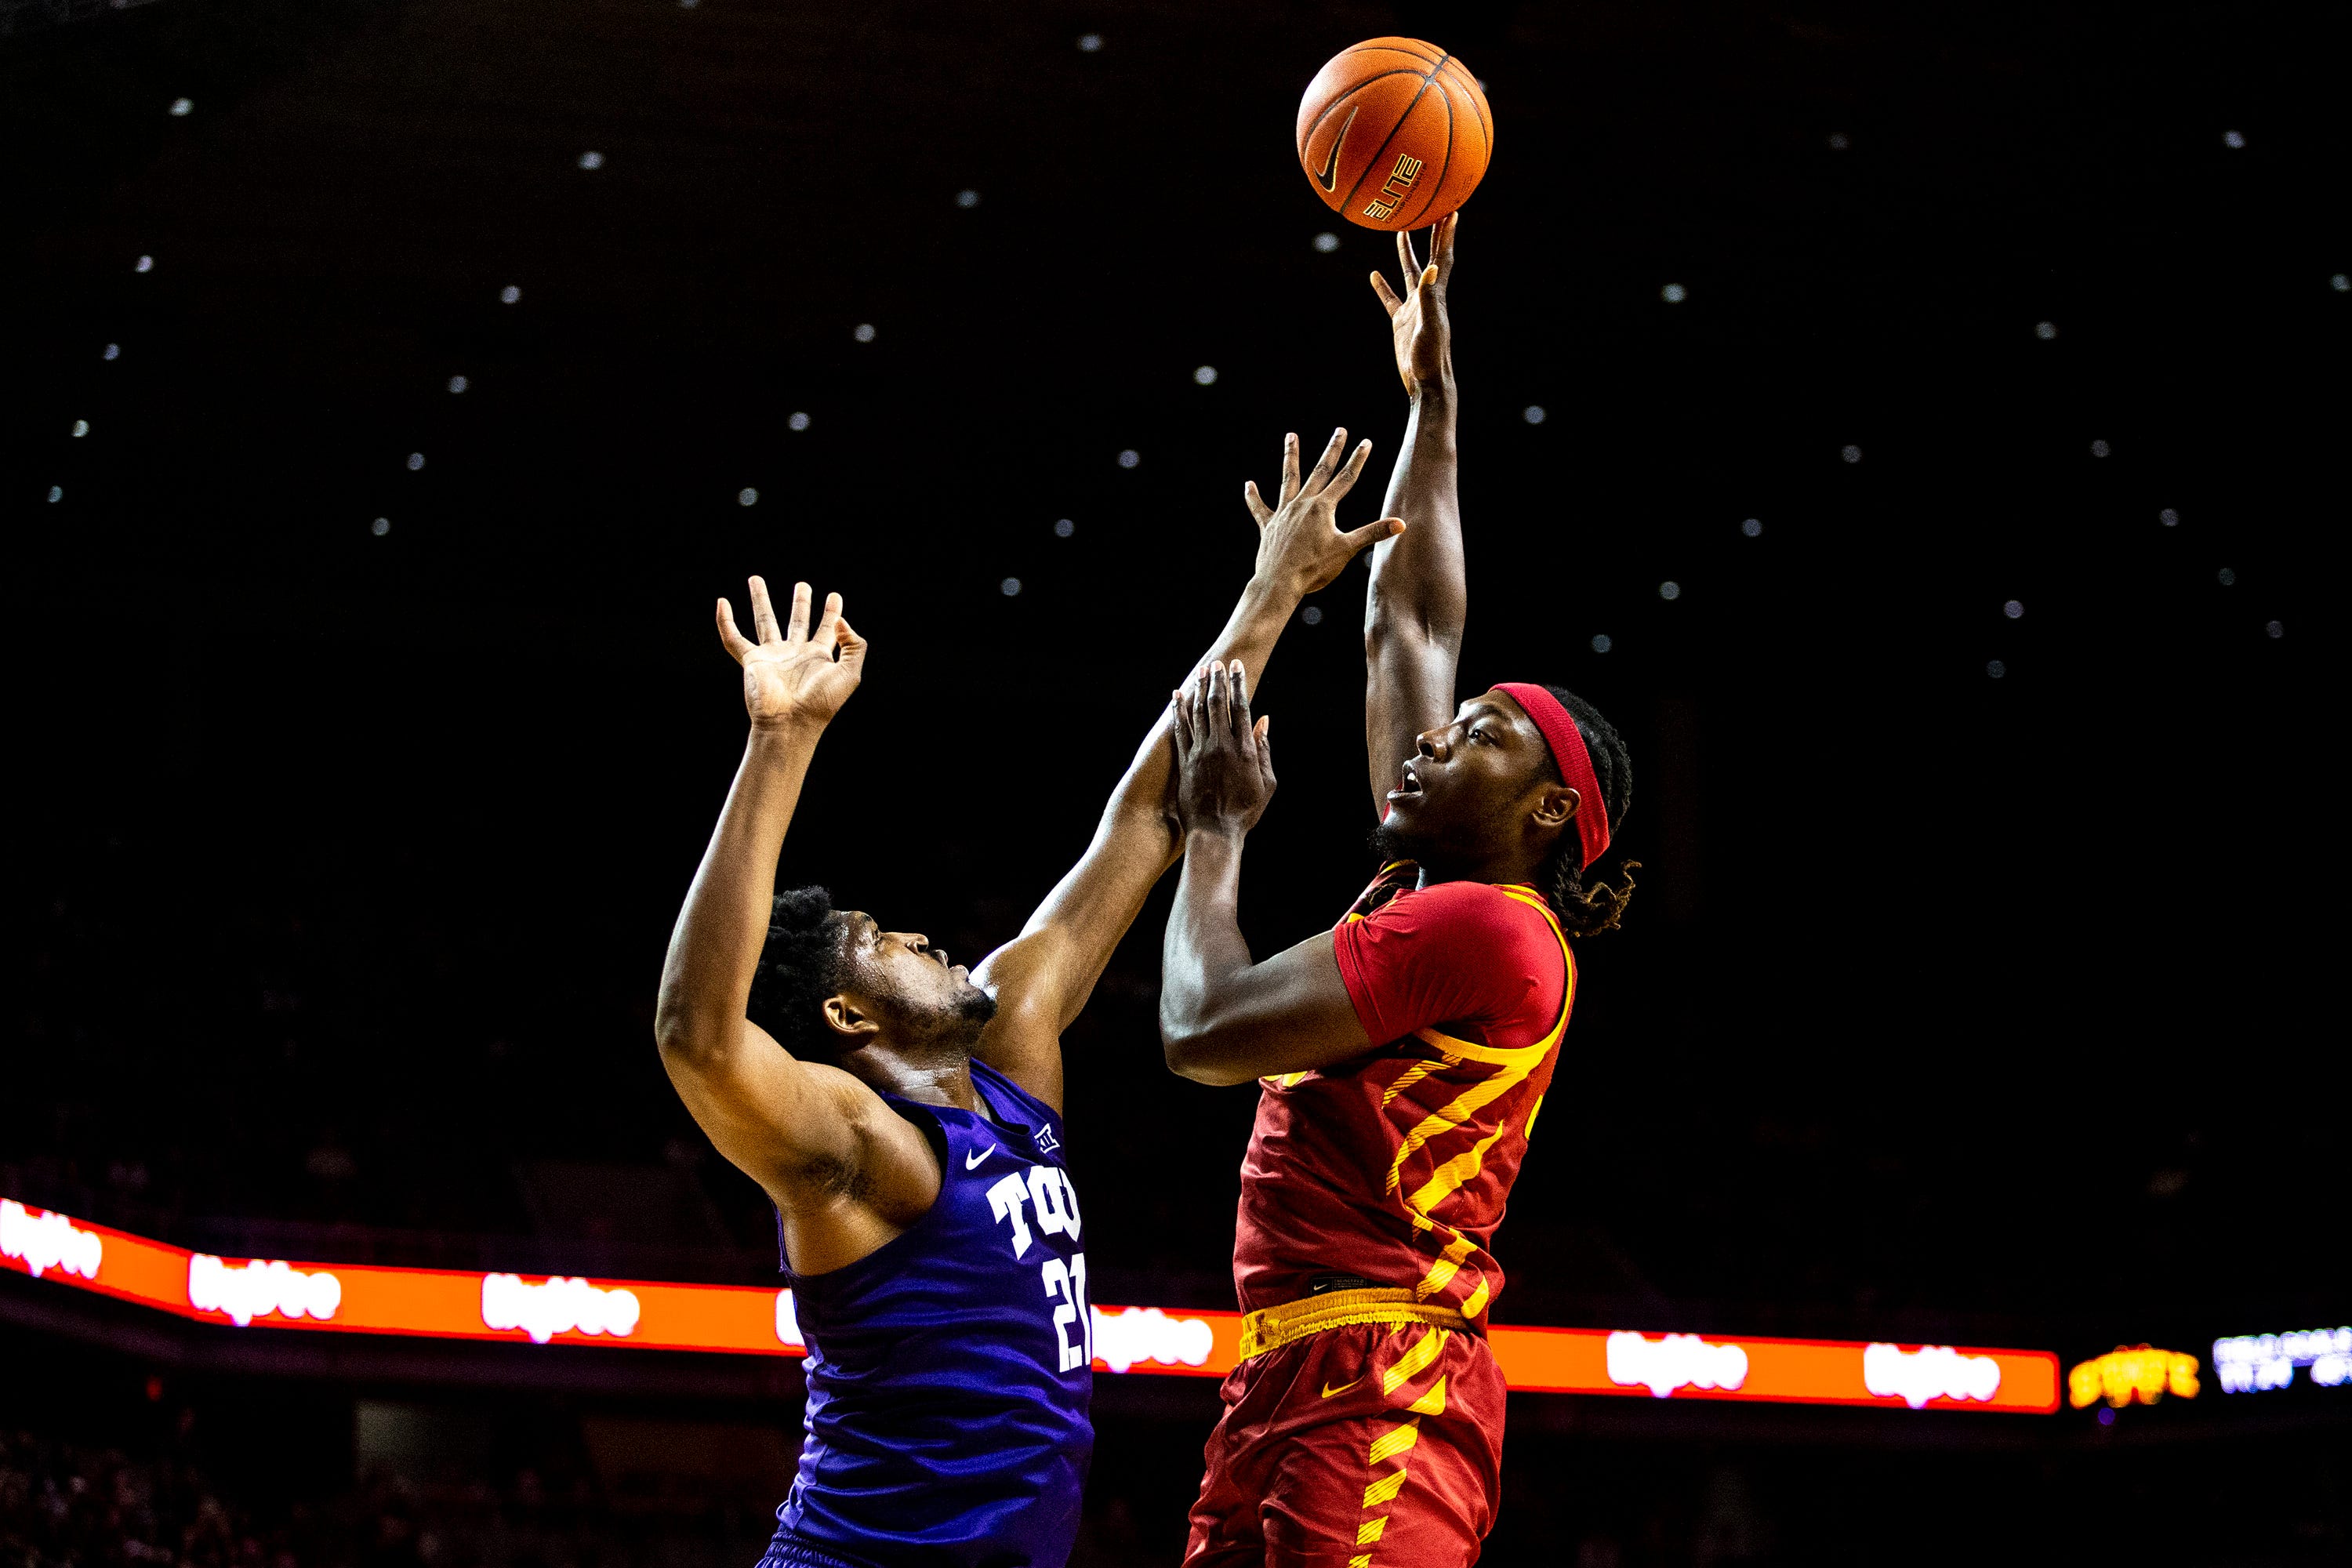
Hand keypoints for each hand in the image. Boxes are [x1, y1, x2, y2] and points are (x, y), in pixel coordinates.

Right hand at [715, 577, 867, 730]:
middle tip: (802, 585)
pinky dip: (725, 622)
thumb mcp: (850, 673)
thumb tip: (841, 621)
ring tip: (755, 579)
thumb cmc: (822, 703)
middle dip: (800, 603)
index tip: (834, 596)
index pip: (827, 629)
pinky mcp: (752, 662)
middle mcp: (795, 655)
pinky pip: (733, 639)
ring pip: (764, 623)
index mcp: (819, 658)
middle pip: (797, 621)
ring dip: (760, 600)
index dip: (832, 613)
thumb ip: (853, 645)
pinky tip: (721, 602)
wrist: (791, 724)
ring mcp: (772, 657)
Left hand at [1170, 661, 1275, 836]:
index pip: (1241, 708)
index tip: (1236, 666)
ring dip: (1199, 689)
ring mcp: (1200, 753)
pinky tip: (1177, 696)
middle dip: (1217, 680)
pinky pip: (1179, 730)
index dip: (1238, 684)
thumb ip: (1265, 750)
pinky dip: (1178, 711)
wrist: (1215, 833)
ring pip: (1198, 713)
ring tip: (1200, 670)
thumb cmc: (1245, 812)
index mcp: (1244, 750)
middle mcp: (1221, 746)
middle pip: (1217, 704)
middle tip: (1216, 662)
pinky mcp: (1184, 762)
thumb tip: (1264, 720)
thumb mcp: (1267, 784)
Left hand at [1244, 428, 1404, 598]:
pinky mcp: (1269, 526)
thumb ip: (1373, 533)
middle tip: (1340, 430)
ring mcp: (1284, 513)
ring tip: (1291, 435)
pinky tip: (1248, 484)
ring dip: (1291, 456)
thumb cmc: (1314, 569)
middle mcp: (1302, 504)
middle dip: (1332, 450)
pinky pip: (1260, 508)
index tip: (1366, 442)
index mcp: (1323, 508)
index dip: (1358, 460)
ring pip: (1288, 479)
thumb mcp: (1346, 550)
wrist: (1279, 584)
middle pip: (1320, 471)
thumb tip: (1401, 524)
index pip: (1346, 479)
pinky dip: (1253, 497)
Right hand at [1370, 212, 1456, 396]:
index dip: (1446, 236)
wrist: (1426, 381)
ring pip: (1408, 273)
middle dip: (1430, 235)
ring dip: (1406, 253)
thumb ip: (1429, 297)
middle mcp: (1427, 297)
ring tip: (1400, 232)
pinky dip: (1382, 287)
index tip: (1450, 211)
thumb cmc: (1432, 356)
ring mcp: (1413, 308)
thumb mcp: (1430, 324)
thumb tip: (1433, 267)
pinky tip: (1374, 275)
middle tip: (1429, 210)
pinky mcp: (1401, 321)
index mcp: (1436, 295)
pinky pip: (1390, 299)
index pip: (1443, 258)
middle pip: (1429, 258)